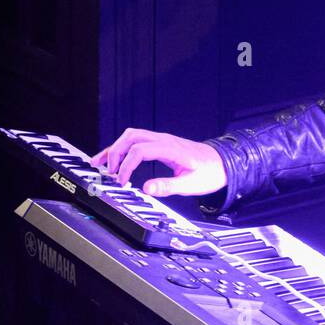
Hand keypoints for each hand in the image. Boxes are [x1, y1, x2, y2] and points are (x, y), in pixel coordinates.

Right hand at [91, 128, 227, 196]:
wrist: (224, 164)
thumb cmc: (210, 173)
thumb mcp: (192, 184)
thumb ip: (168, 186)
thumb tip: (146, 189)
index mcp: (171, 148)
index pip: (140, 150)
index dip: (127, 165)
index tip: (122, 181)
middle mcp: (164, 140)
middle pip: (131, 137)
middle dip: (115, 153)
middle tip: (108, 172)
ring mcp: (162, 140)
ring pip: (131, 136)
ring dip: (115, 148)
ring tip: (100, 164)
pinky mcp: (161, 144)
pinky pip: (137, 141)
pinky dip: (122, 149)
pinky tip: (113, 160)